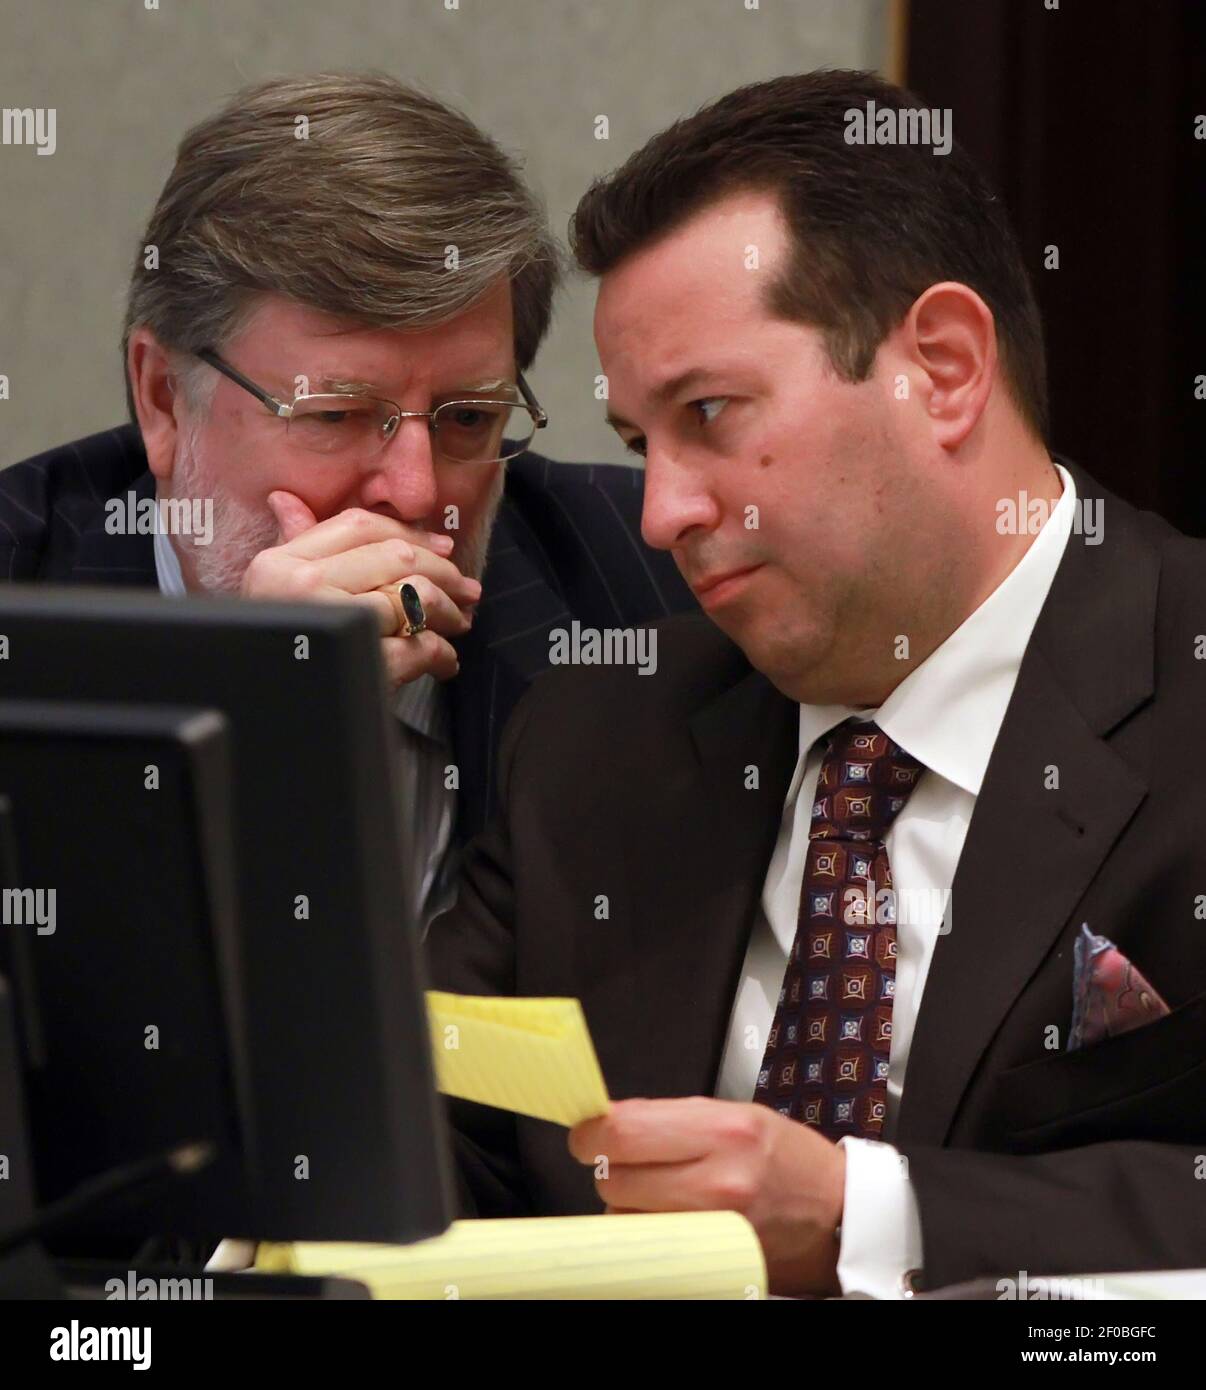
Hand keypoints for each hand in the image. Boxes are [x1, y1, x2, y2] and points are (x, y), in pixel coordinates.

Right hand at [240, 490, 481, 686]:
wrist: (263, 711)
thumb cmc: (276, 653)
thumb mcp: (271, 595)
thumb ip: (289, 549)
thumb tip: (286, 501)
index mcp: (282, 563)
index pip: (359, 527)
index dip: (409, 533)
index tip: (443, 548)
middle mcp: (303, 586)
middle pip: (396, 558)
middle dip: (444, 573)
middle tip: (467, 590)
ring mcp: (330, 622)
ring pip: (413, 597)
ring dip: (448, 612)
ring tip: (459, 624)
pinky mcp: (358, 661)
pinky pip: (418, 647)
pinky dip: (440, 655)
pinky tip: (443, 661)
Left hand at [568, 1097, 845, 1296]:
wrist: (837, 1213)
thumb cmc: (787, 1158)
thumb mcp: (736, 1115)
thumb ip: (671, 1118)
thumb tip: (607, 1123)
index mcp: (722, 1131)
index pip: (622, 1132)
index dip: (592, 1134)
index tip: (589, 1134)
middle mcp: (717, 1183)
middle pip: (614, 1180)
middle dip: (612, 1169)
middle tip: (633, 1163)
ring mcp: (713, 1230)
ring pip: (624, 1219)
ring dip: (627, 1206)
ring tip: (663, 1192)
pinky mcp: (711, 1263)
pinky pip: (648, 1249)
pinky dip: (646, 1235)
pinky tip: (671, 1221)